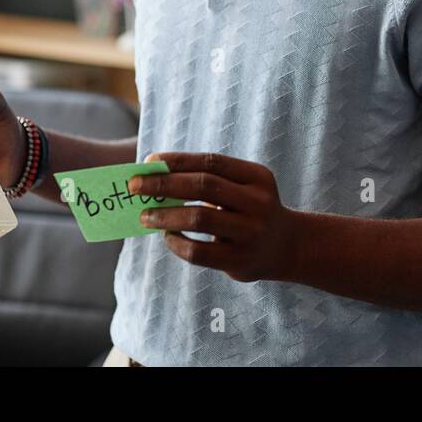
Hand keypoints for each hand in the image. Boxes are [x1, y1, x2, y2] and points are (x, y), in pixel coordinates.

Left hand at [126, 152, 297, 283]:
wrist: (286, 246)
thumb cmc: (250, 210)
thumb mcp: (243, 188)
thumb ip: (209, 181)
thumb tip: (155, 176)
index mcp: (257, 176)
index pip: (212, 162)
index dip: (178, 160)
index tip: (149, 161)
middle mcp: (258, 202)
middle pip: (204, 186)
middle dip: (164, 184)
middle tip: (135, 186)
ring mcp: (250, 232)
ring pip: (199, 218)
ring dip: (166, 215)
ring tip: (145, 216)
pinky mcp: (240, 260)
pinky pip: (198, 252)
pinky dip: (176, 243)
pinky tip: (167, 237)